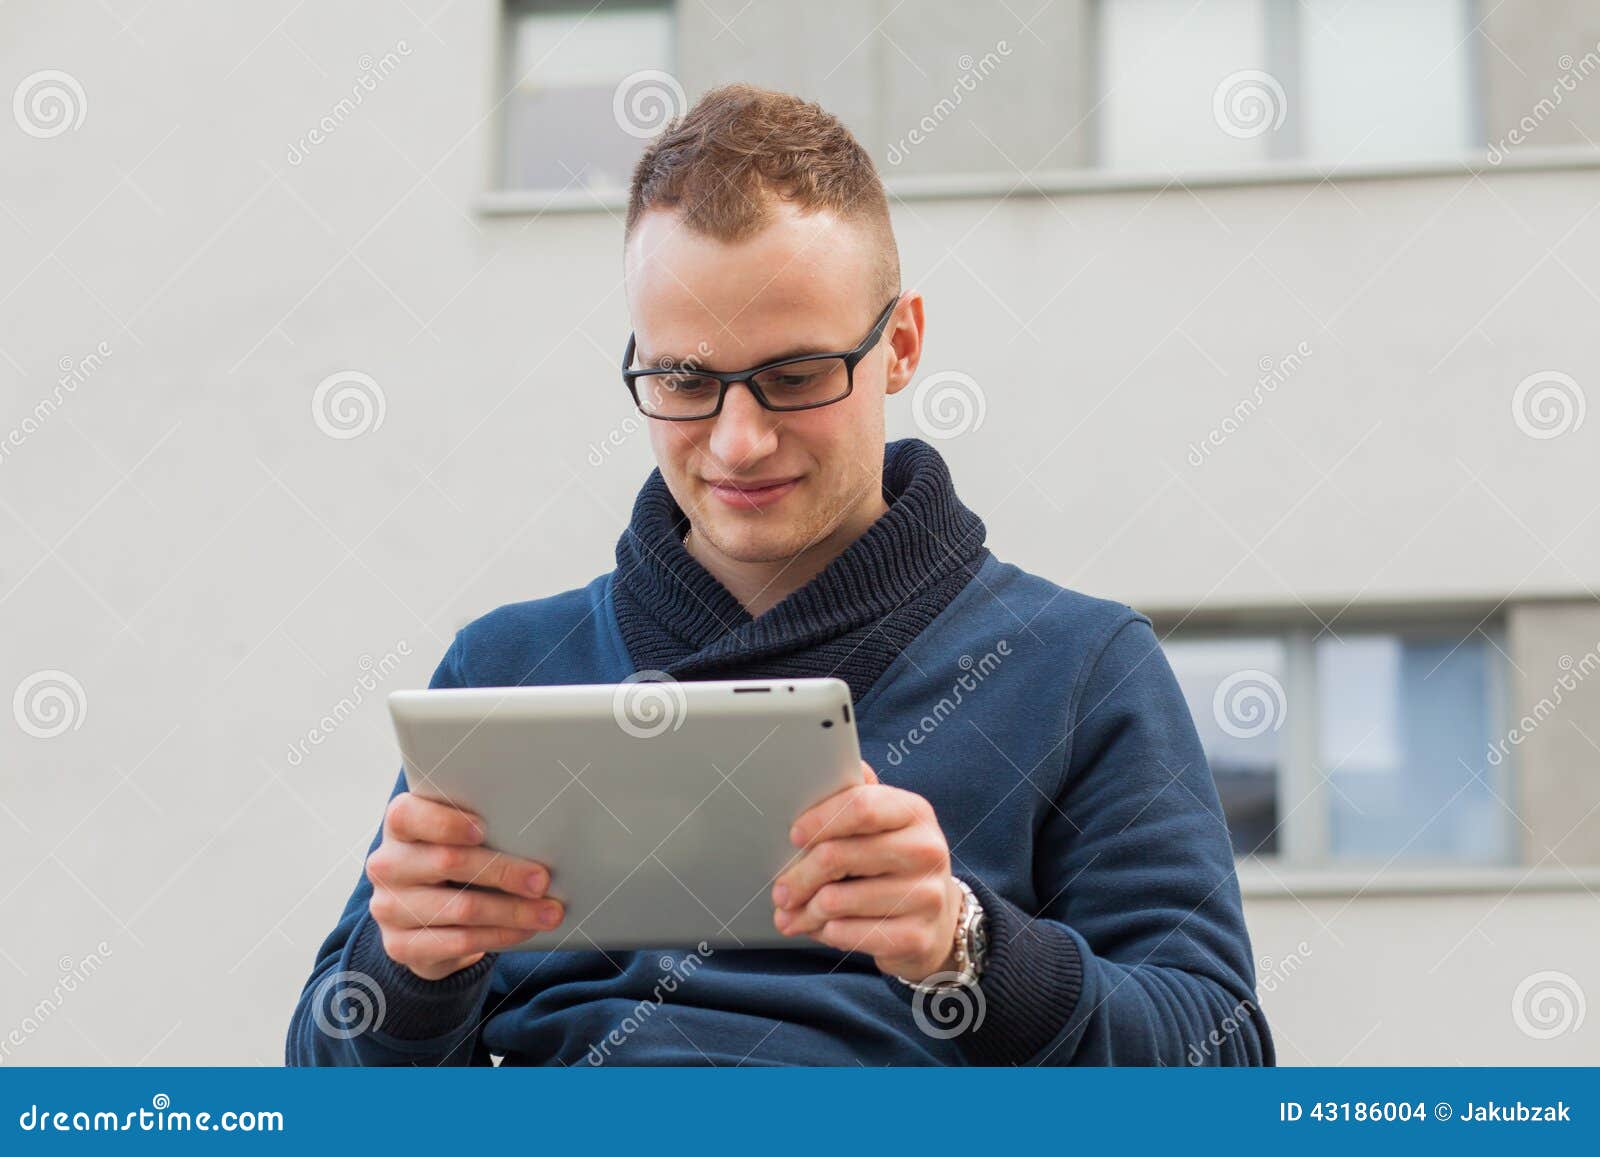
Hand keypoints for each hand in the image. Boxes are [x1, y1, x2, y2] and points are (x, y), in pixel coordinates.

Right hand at [364, 791, 563, 980]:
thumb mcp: (460, 838)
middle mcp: (387, 864)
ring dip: (512, 911)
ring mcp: (389, 908)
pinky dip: (499, 936)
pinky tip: (525, 931)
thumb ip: (482, 828)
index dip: (445, 822)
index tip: (483, 829)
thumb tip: (539, 837)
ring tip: (549, 912)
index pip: (409, 816)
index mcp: (400, 825)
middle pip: (448, 862)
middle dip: (503, 871)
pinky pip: (458, 941)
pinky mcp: (400, 945)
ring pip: (460, 908)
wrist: (426, 917)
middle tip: (543, 880)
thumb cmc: (456, 863)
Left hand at [771, 762, 962, 982]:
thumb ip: (855, 798)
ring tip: (794, 915)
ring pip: (836, 900)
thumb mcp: (885, 824)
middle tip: (780, 891)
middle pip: (838, 855)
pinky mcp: (917, 936)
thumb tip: (820, 770)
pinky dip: (825, 933)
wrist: (939, 917)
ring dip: (806, 910)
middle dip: (798, 876)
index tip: (794, 836)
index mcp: (913, 812)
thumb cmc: (895, 862)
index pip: (860, 805)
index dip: (819, 820)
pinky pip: (848, 934)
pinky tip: (823, 929)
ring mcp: (926, 895)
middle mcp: (926, 850)